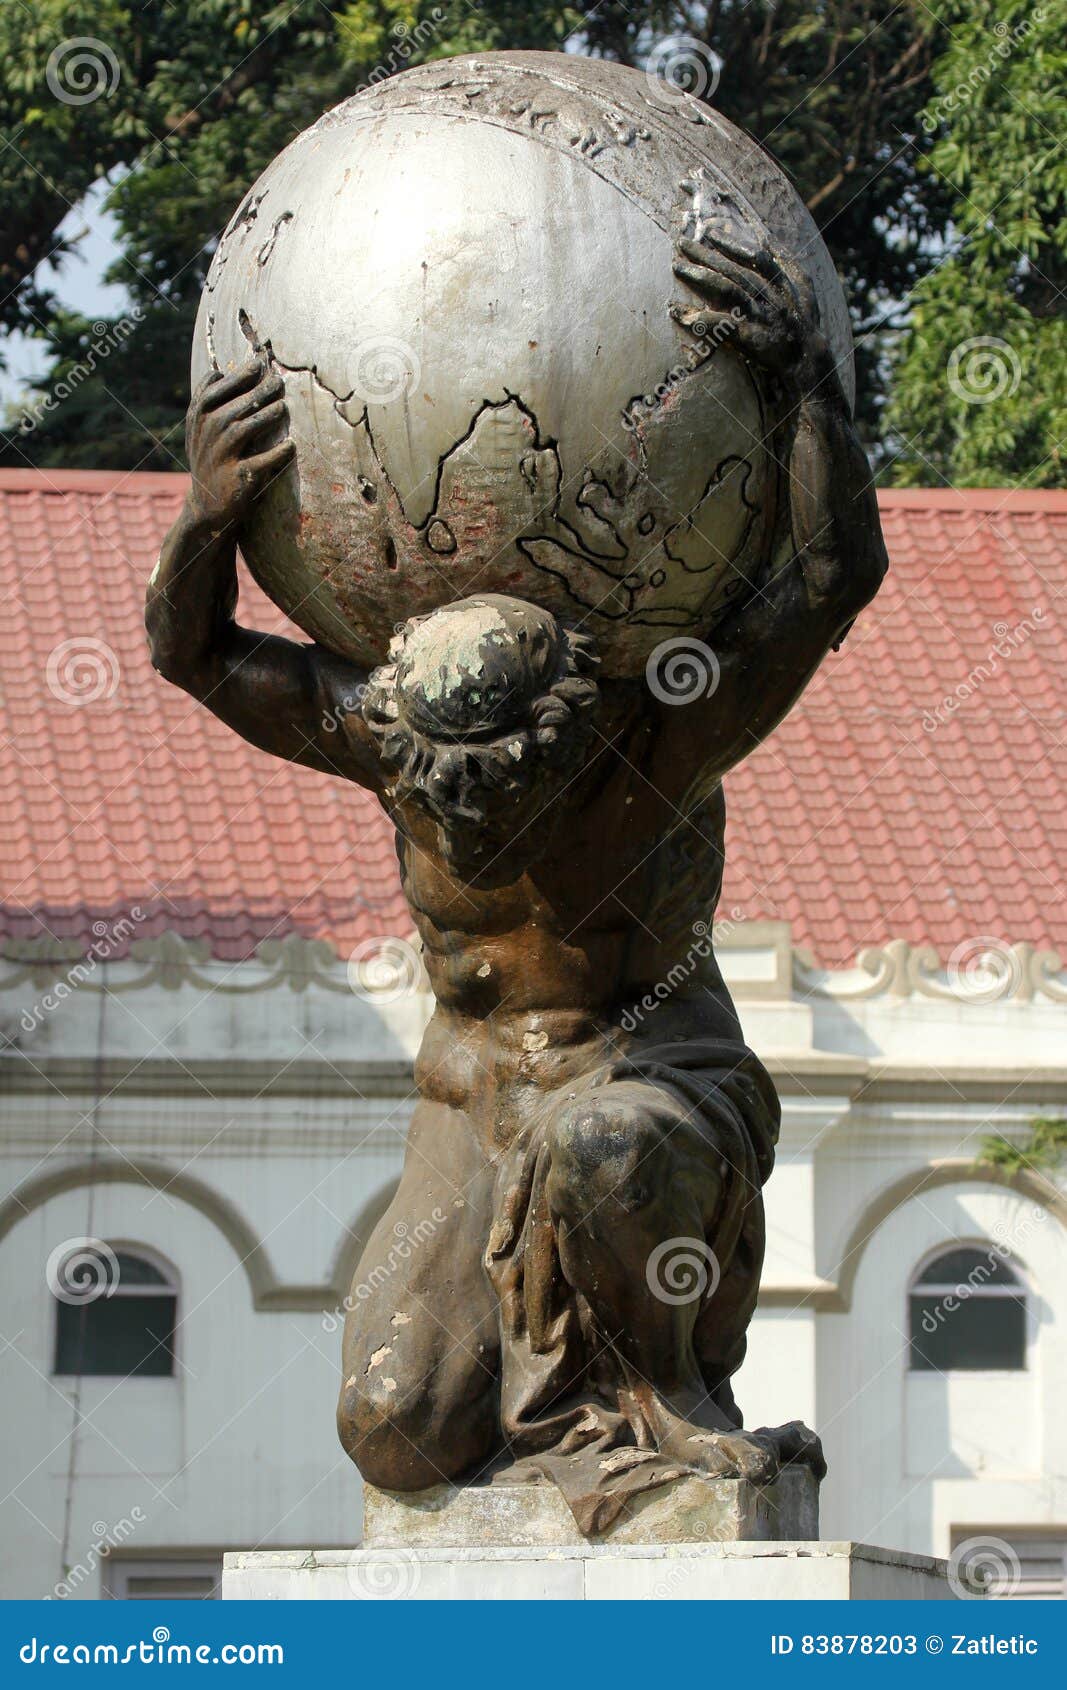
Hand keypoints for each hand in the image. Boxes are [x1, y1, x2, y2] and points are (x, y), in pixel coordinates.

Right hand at [184, 356, 293, 529]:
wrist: (207, 504)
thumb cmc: (212, 457)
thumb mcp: (201, 429)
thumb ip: (210, 401)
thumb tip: (223, 369)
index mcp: (198, 418)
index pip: (214, 389)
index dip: (238, 375)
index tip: (258, 363)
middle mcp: (207, 435)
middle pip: (235, 406)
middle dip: (259, 390)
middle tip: (279, 380)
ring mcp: (221, 457)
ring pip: (245, 430)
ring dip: (267, 416)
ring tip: (283, 406)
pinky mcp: (237, 479)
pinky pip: (260, 463)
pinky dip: (277, 454)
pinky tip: (291, 445)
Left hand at [672, 217, 837, 401]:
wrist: (808, 361)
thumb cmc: (804, 324)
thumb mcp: (803, 288)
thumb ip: (785, 263)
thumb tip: (767, 239)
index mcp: (781, 282)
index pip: (754, 255)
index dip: (733, 243)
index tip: (711, 232)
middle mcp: (769, 294)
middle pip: (733, 268)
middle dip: (706, 253)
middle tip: (681, 242)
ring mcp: (759, 315)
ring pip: (726, 289)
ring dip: (700, 276)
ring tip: (677, 267)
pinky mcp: (750, 337)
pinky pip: (720, 324)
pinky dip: (700, 318)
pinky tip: (679, 314)